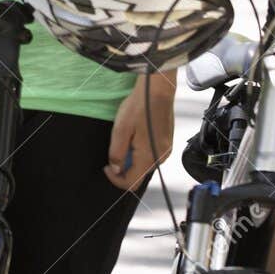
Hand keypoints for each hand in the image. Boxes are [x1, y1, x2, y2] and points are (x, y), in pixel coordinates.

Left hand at [105, 76, 175, 190]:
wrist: (157, 91)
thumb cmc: (138, 107)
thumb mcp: (120, 130)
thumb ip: (117, 153)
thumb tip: (116, 169)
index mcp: (148, 157)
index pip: (131, 182)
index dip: (115, 179)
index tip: (106, 166)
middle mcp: (161, 157)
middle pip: (139, 174)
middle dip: (124, 167)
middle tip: (115, 149)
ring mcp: (166, 150)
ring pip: (145, 165)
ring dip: (132, 158)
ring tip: (126, 139)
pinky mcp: (167, 143)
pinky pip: (152, 155)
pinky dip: (141, 152)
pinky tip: (136, 136)